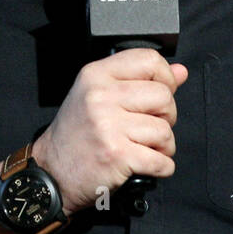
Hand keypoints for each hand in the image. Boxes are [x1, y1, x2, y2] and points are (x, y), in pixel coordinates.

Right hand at [32, 48, 188, 215]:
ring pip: (165, 130)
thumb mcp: (98, 96)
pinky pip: (161, 160)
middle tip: (151, 127)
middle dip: (167, 116)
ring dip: (164, 146)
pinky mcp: (117, 155)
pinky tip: (147, 165)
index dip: (166, 77)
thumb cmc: (76, 135)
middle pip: (163, 96)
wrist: (51, 173)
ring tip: (146, 148)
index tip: (163, 92)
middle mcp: (100, 96)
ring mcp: (108, 126)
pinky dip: (162, 167)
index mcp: (96, 75)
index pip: (149, 59)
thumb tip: (181, 72)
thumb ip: (139, 81)